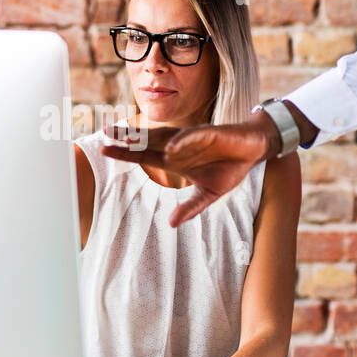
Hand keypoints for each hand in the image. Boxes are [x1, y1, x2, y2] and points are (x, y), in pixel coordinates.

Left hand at [99, 118, 272, 226]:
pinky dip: (181, 141)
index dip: (125, 153)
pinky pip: (192, 137)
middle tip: (104, 134)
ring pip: (164, 135)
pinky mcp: (209, 133)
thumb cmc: (229, 169)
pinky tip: (169, 147)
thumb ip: (190, 208)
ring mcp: (192, 138)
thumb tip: (171, 223)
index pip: (144, 156)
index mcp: (175, 160)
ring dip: (146, 135)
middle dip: (127, 138)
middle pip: (147, 141)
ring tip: (127, 137)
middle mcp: (178, 147)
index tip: (104, 150)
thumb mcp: (208, 194)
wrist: (252, 151)